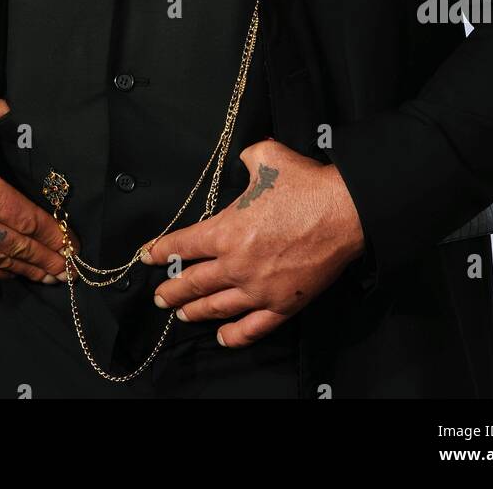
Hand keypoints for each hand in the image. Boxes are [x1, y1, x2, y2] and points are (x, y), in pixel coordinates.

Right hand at [0, 97, 77, 282]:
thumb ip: (0, 112)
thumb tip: (18, 111)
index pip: (28, 220)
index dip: (54, 235)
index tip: (72, 244)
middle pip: (18, 247)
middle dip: (46, 259)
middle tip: (68, 268)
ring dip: (23, 270)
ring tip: (46, 275)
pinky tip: (7, 272)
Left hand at [140, 139, 364, 347]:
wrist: (345, 211)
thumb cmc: (304, 184)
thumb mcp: (266, 156)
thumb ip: (245, 159)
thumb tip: (241, 160)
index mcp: (226, 230)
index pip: (183, 245)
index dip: (161, 251)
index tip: (147, 256)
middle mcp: (236, 264)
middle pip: (192, 283)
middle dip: (171, 291)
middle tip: (159, 296)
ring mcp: (258, 289)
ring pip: (216, 308)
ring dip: (194, 312)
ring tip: (181, 315)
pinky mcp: (282, 305)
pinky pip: (252, 328)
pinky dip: (233, 335)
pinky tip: (222, 336)